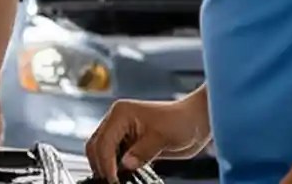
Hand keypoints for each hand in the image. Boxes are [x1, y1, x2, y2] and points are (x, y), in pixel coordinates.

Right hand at [86, 92, 211, 183]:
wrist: (195, 121)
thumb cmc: (181, 121)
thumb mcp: (162, 138)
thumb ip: (142, 152)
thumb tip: (125, 165)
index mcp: (121, 113)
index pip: (104, 142)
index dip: (106, 164)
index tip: (113, 181)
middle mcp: (117, 120)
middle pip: (96, 146)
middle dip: (101, 166)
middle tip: (111, 183)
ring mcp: (121, 130)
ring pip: (102, 151)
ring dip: (107, 167)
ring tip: (116, 181)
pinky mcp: (128, 141)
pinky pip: (114, 155)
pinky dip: (115, 167)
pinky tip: (122, 176)